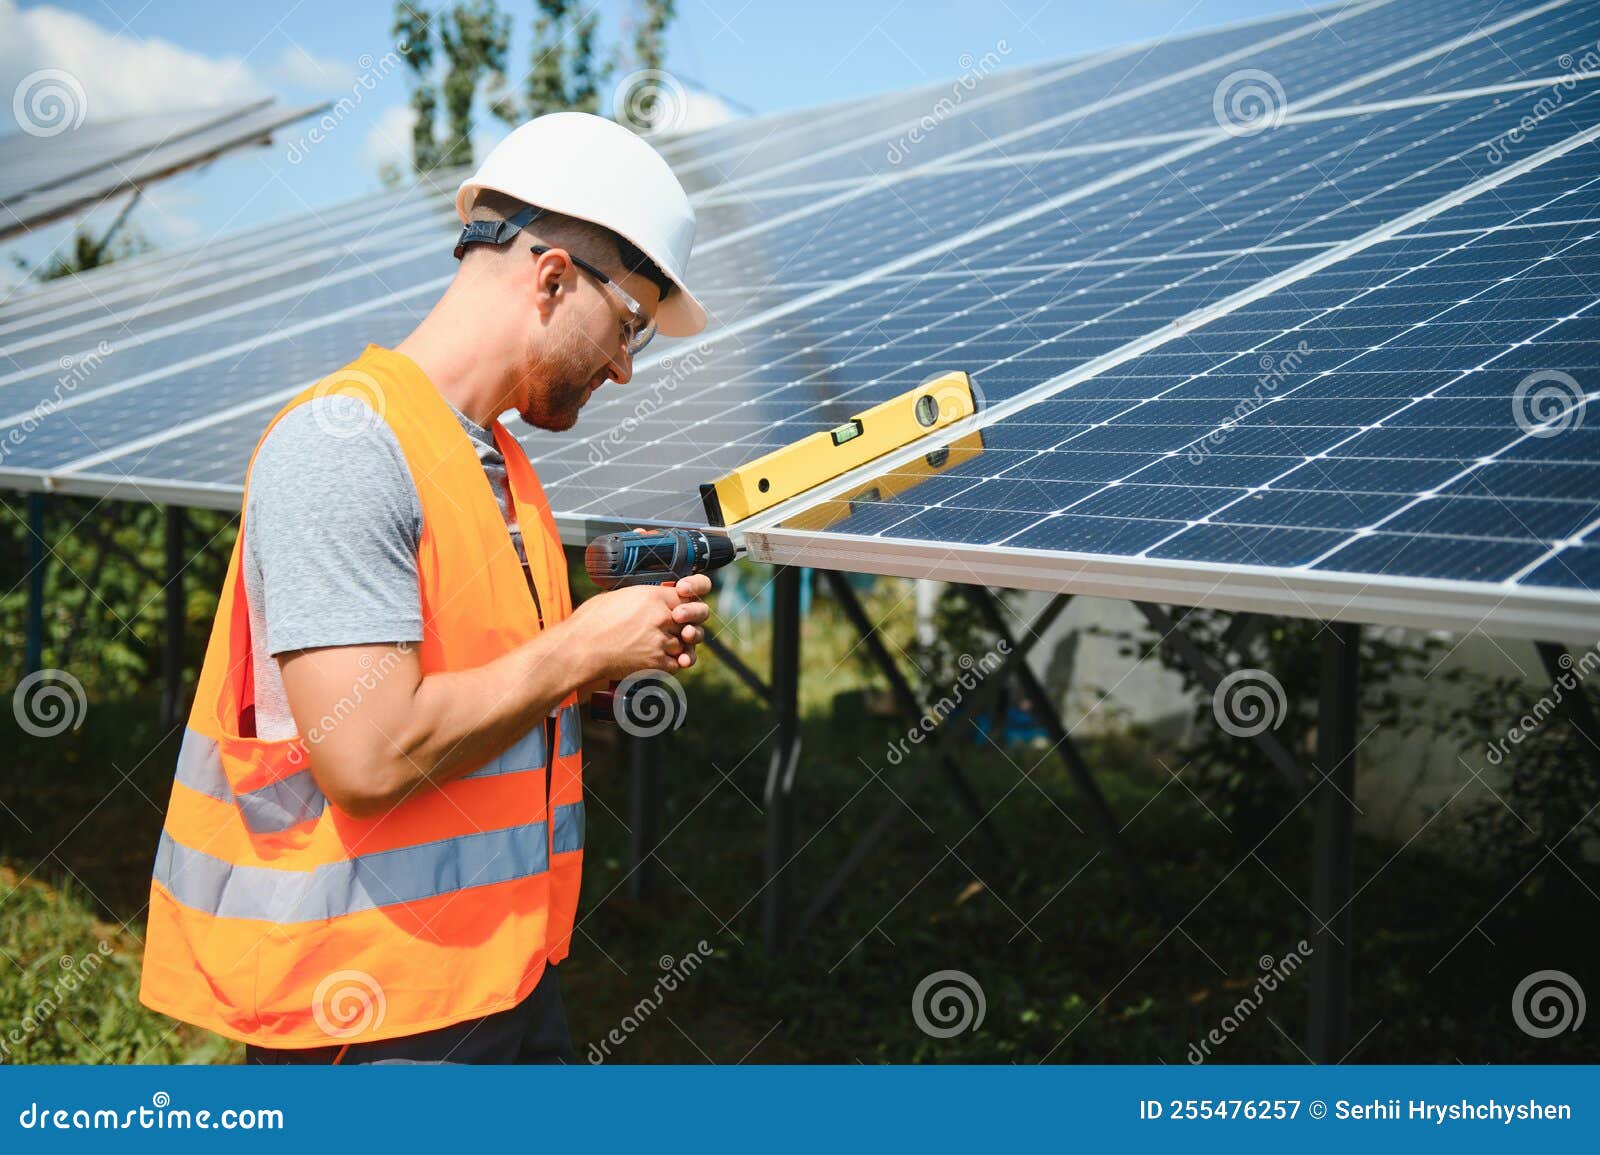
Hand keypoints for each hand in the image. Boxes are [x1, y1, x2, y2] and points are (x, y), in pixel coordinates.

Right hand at [568, 574, 712, 680]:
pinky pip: (677, 663)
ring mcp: (662, 641)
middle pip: (691, 621)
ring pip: (685, 644)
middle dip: (687, 625)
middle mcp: (662, 617)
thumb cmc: (592, 621)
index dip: (690, 603)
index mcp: (654, 596)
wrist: (581, 648)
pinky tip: (660, 659)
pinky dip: (672, 663)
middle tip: (679, 630)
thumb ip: (646, 597)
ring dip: (677, 646)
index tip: (685, 609)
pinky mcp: (657, 663)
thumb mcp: (621, 595)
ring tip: (660, 646)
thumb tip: (655, 601)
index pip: (690, 596)